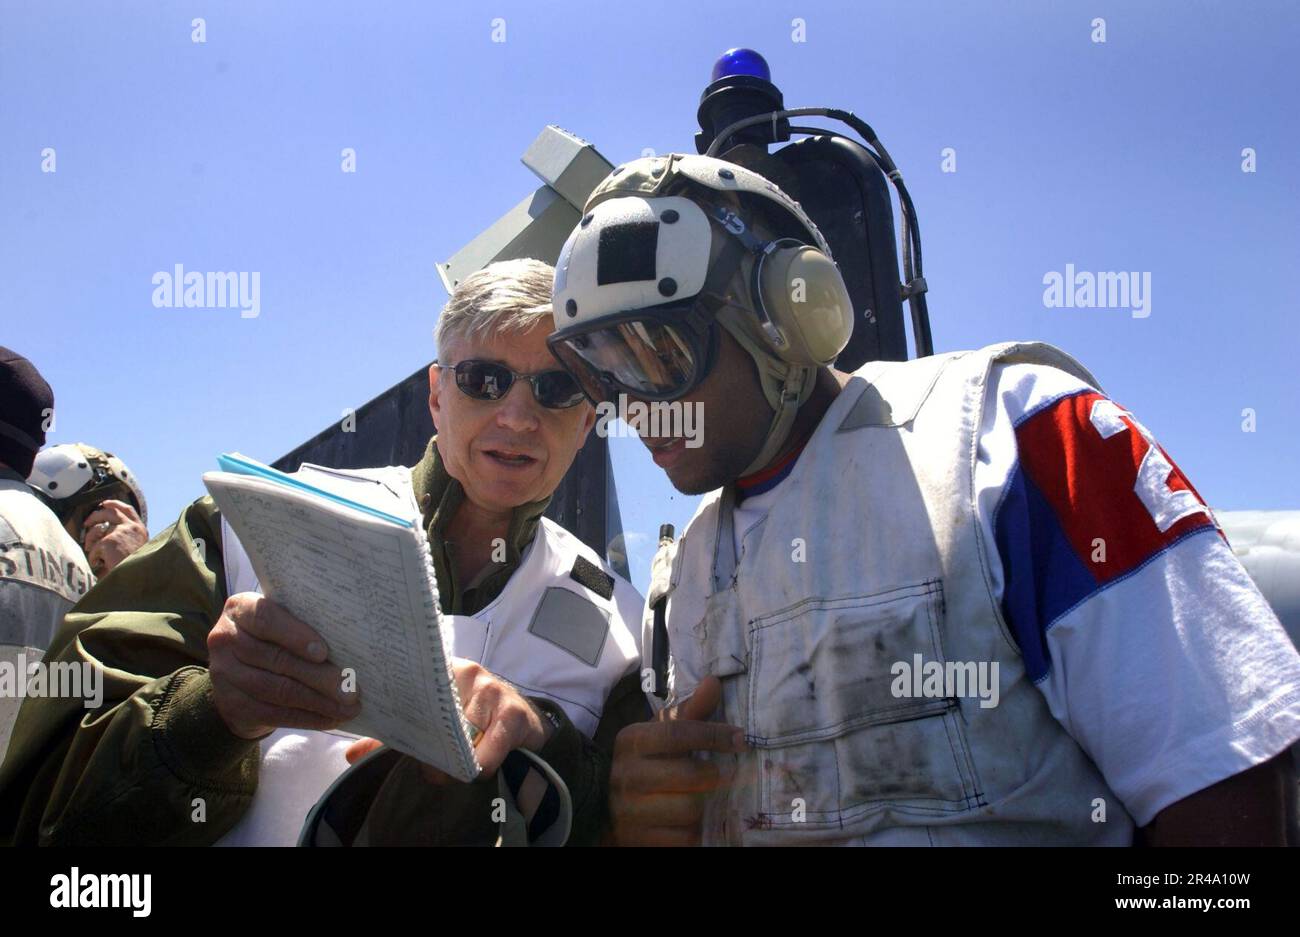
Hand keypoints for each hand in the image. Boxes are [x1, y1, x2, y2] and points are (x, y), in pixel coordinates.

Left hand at [81, 499, 147, 574]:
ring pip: (97, 528)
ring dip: (90, 538)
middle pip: (109, 511)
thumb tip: (104, 529)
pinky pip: (93, 547)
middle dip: (95, 515)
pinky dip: (93, 557)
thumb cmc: (133, 569)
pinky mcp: (109, 541)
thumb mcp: (135, 549)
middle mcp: (132, 527)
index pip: (127, 509)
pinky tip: (99, 564)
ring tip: (92, 552)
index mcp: (140, 530)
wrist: (136, 580)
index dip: (115, 504)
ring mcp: (121, 532)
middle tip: (87, 523)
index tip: (105, 504)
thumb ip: (124, 537)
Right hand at [207, 592, 361, 738]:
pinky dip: (308, 718)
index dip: (295, 636)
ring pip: (278, 690)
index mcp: (240, 608)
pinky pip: (275, 714)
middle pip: (277, 659)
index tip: (324, 652)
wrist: (237, 674)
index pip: (265, 619)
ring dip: (319, 701)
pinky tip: (332, 718)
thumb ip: (303, 625)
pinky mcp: (233, 705)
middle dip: (319, 676)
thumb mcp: (280, 621)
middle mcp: (225, 639)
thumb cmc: (272, 637)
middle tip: (351, 689)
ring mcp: (224, 674)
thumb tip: (349, 643)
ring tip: (349, 707)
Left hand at [343, 660, 555, 782]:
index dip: (401, 707)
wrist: (526, 721)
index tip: (390, 724)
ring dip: (458, 761)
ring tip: (454, 772)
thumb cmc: (475, 720)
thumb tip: (350, 755)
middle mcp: (467, 674)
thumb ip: (394, 739)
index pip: (413, 684)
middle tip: (427, 769)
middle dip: (432, 749)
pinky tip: (480, 769)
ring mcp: (491, 691)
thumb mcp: (435, 724)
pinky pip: (492, 745)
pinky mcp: (513, 713)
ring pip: (463, 733)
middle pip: (437, 715)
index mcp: (442, 672)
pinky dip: (482, 762)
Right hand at [608, 676, 747, 845]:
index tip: (741, 738)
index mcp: (632, 740)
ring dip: (703, 807)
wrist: (606, 810)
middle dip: (713, 776)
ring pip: (689, 810)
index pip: (678, 733)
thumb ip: (689, 712)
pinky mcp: (637, 841)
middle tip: (722, 776)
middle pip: (690, 775)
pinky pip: (683, 838)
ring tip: (700, 801)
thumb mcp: (659, 736)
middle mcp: (626, 775)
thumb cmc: (645, 764)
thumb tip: (714, 682)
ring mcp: (628, 812)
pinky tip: (689, 824)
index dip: (714, 734)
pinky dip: (693, 833)